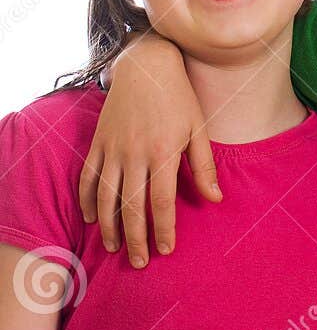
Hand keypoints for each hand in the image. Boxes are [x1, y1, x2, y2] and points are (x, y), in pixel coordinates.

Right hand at [77, 34, 218, 266]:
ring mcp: (112, 149)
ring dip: (109, 226)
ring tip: (115, 248)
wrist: (146, 67)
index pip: (161, 201)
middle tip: (140, 262)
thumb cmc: (179, 99)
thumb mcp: (199, 130)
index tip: (166, 250)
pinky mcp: (98, 142)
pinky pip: (88, 176)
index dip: (163, 229)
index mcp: (163, 152)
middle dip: (136, 238)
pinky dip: (87, 199)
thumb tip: (215, 200)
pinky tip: (92, 219)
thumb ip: (204, 167)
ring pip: (105, 196)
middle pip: (131, 206)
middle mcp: (135, 154)